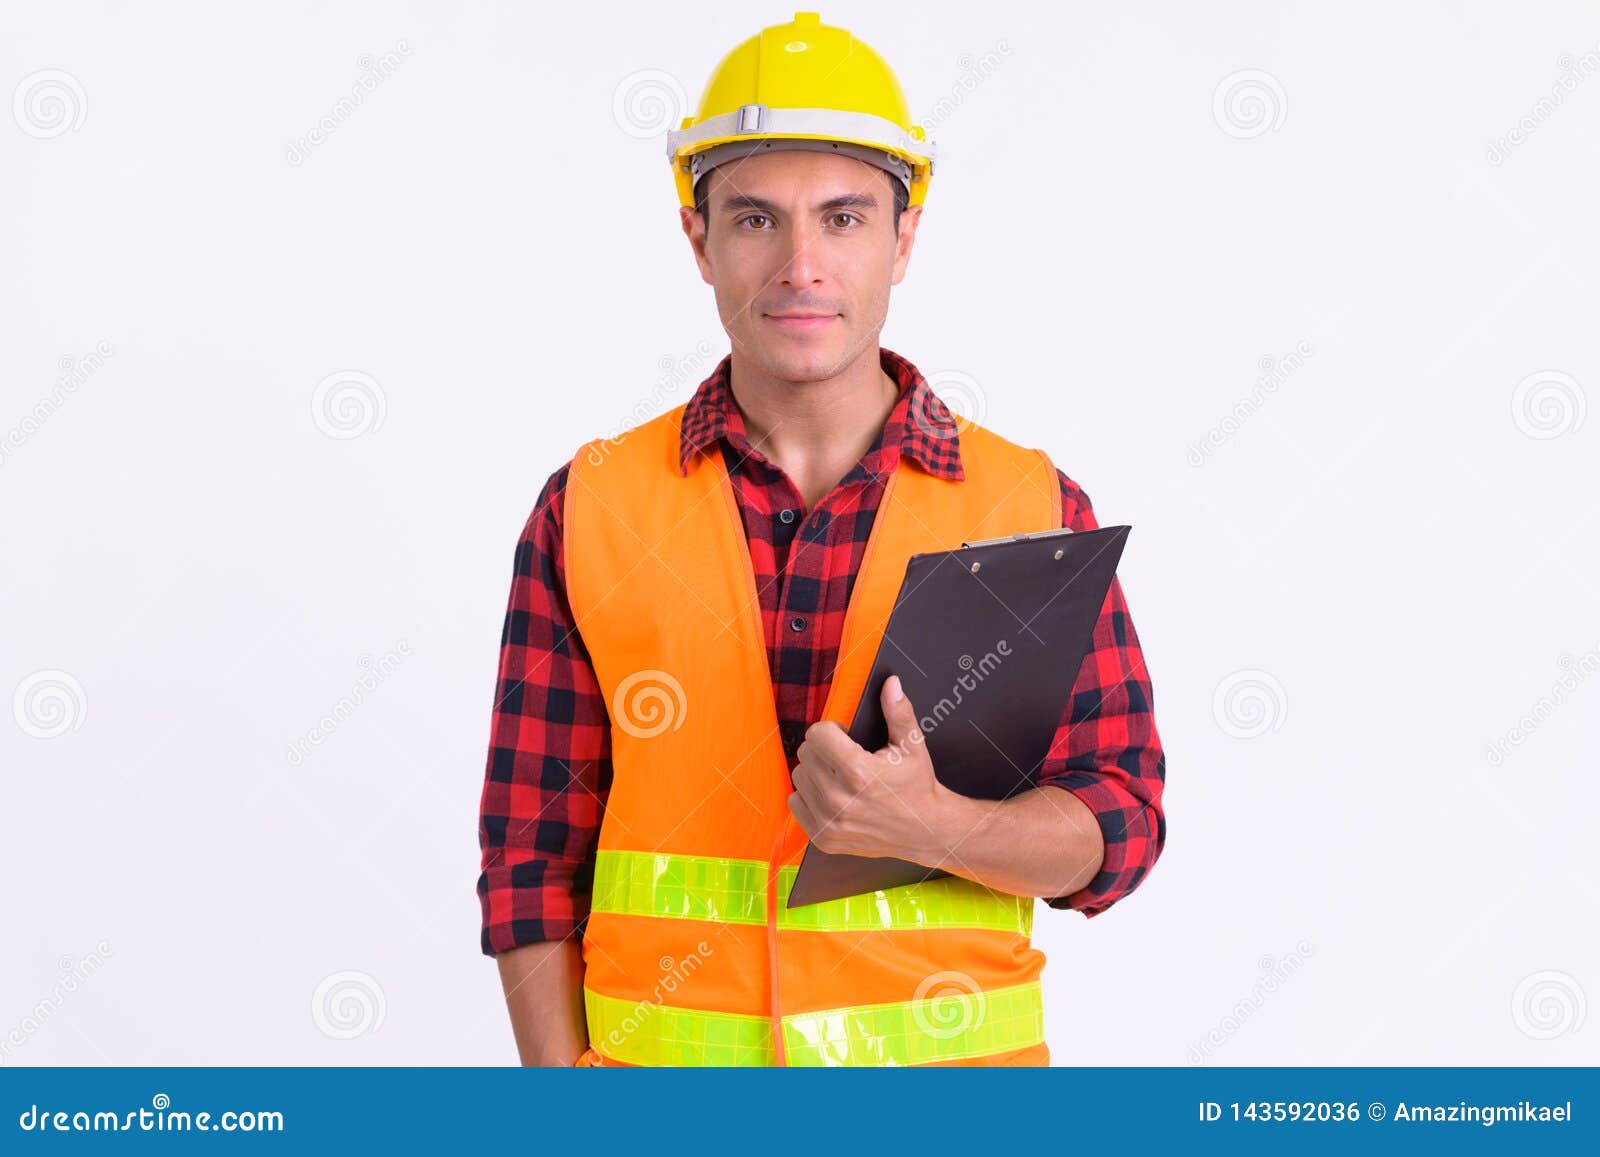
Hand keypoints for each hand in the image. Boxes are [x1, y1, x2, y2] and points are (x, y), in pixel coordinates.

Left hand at [787, 675, 950, 861]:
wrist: (924, 830)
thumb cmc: (916, 787)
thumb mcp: (912, 746)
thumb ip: (898, 712)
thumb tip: (891, 684)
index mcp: (858, 772)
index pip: (817, 734)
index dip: (832, 730)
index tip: (845, 738)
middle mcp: (839, 799)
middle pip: (806, 753)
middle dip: (823, 750)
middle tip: (846, 758)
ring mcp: (829, 821)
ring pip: (799, 776)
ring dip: (815, 772)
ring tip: (840, 778)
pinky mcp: (823, 837)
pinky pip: (795, 802)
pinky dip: (809, 796)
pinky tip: (833, 796)